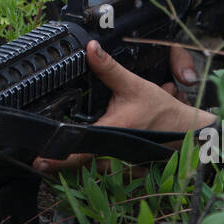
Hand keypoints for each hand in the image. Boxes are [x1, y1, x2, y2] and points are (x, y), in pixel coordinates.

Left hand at [33, 41, 216, 175]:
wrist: (184, 131)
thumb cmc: (160, 111)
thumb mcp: (133, 85)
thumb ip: (108, 68)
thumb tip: (91, 49)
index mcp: (111, 133)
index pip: (79, 151)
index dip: (57, 159)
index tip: (39, 161)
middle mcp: (113, 155)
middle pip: (77, 166)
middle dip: (58, 162)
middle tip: (42, 155)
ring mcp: (118, 168)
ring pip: (87, 172)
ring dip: (72, 166)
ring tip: (56, 157)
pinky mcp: (122, 173)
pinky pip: (98, 174)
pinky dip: (88, 167)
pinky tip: (81, 158)